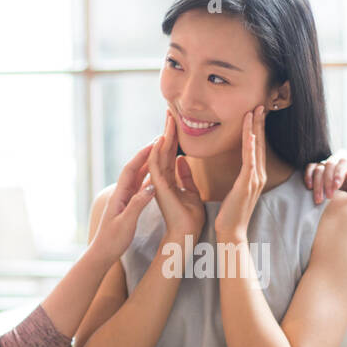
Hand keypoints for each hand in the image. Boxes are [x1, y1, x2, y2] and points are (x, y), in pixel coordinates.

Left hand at [90, 142, 156, 261]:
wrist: (103, 253)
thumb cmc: (112, 240)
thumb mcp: (126, 222)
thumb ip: (138, 204)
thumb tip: (152, 187)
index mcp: (119, 195)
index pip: (131, 169)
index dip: (142, 155)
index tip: (154, 144)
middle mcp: (121, 193)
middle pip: (135, 169)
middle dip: (147, 155)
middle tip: (160, 143)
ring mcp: (124, 199)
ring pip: (138, 177)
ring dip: (149, 165)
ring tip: (161, 154)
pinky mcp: (128, 205)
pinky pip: (140, 188)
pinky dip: (149, 179)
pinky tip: (157, 177)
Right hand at [148, 111, 205, 240]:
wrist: (187, 235)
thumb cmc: (189, 218)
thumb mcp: (191, 193)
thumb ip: (186, 177)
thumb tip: (183, 160)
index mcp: (169, 180)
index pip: (170, 153)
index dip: (173, 136)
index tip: (176, 120)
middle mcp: (162, 179)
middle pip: (163, 149)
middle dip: (167, 130)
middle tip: (170, 110)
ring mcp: (158, 183)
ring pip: (158, 153)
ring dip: (163, 135)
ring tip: (167, 117)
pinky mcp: (158, 188)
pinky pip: (155, 166)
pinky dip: (157, 152)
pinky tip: (160, 138)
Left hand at [214, 106, 266, 242]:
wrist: (231, 232)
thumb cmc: (230, 214)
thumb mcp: (234, 191)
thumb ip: (238, 178)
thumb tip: (235, 168)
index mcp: (253, 176)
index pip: (256, 147)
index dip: (256, 129)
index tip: (254, 113)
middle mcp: (258, 175)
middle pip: (259, 143)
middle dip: (259, 123)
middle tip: (259, 105)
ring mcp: (254, 180)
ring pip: (256, 148)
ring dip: (255, 129)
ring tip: (255, 111)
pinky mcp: (247, 185)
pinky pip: (250, 162)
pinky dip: (250, 148)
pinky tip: (250, 135)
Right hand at [304, 149, 346, 207]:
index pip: (344, 161)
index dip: (338, 173)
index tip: (336, 187)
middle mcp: (343, 159)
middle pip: (330, 163)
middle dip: (327, 180)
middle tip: (329, 197)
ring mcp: (332, 165)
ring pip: (320, 167)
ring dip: (318, 183)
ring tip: (319, 199)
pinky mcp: (323, 171)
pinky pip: (311, 168)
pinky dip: (308, 176)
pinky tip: (310, 187)